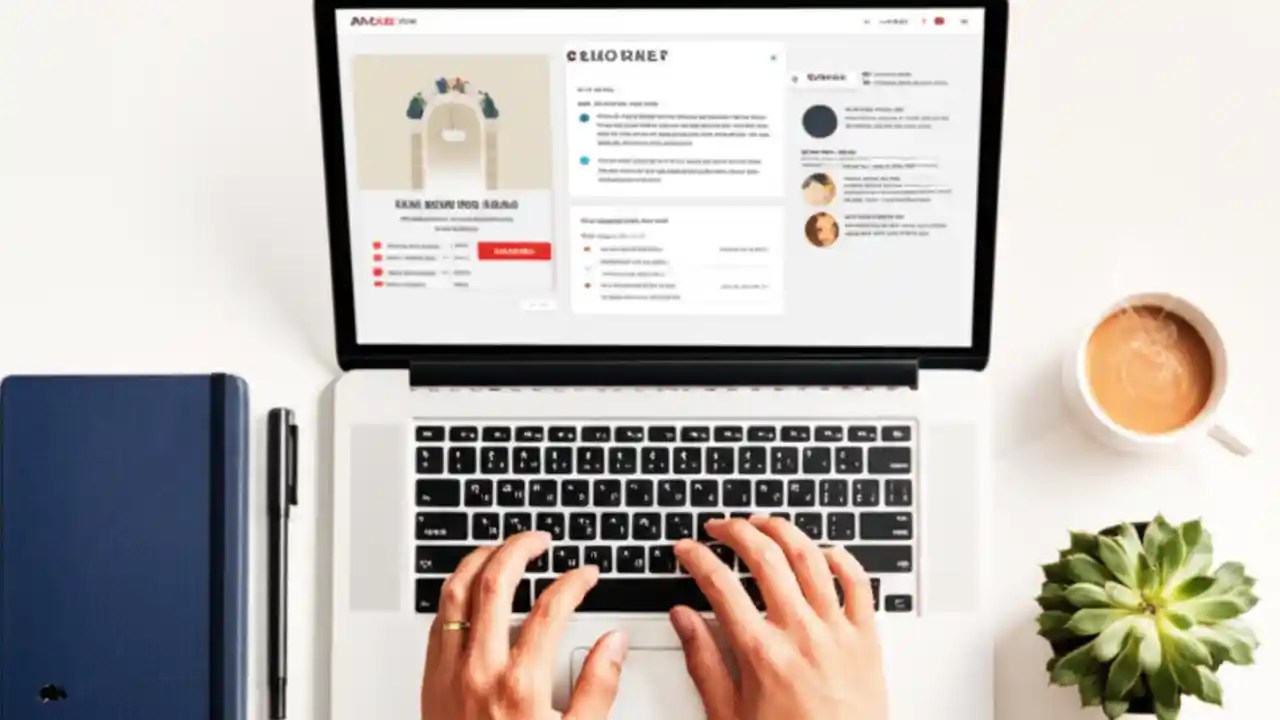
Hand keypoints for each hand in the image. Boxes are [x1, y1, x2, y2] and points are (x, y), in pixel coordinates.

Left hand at [421, 531, 627, 719]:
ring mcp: (449, 673)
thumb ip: (598, 687)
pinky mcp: (430, 681)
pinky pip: (438, 620)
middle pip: (495, 582)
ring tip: (501, 548)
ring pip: (456, 592)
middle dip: (520, 549)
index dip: (573, 581)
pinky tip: (471, 587)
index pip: (550, 608)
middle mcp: (479, 671)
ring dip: (479, 560)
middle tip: (539, 540)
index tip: (586, 575)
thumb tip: (613, 642)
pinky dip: (455, 592)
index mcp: (519, 685)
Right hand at [671, 517, 887, 719]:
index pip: (719, 585)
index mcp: (761, 653)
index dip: (697, 558)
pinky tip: (823, 551)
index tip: (688, 549)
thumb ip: (703, 661)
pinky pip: (857, 582)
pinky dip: (840, 558)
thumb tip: (683, 619)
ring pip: (810, 558)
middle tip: (721, 527)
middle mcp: (800, 634)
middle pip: (765, 558)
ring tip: (763, 524)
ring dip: (782, 531)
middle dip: (736, 531)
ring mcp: (837, 632)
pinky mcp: (867, 639)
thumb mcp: (728, 714)